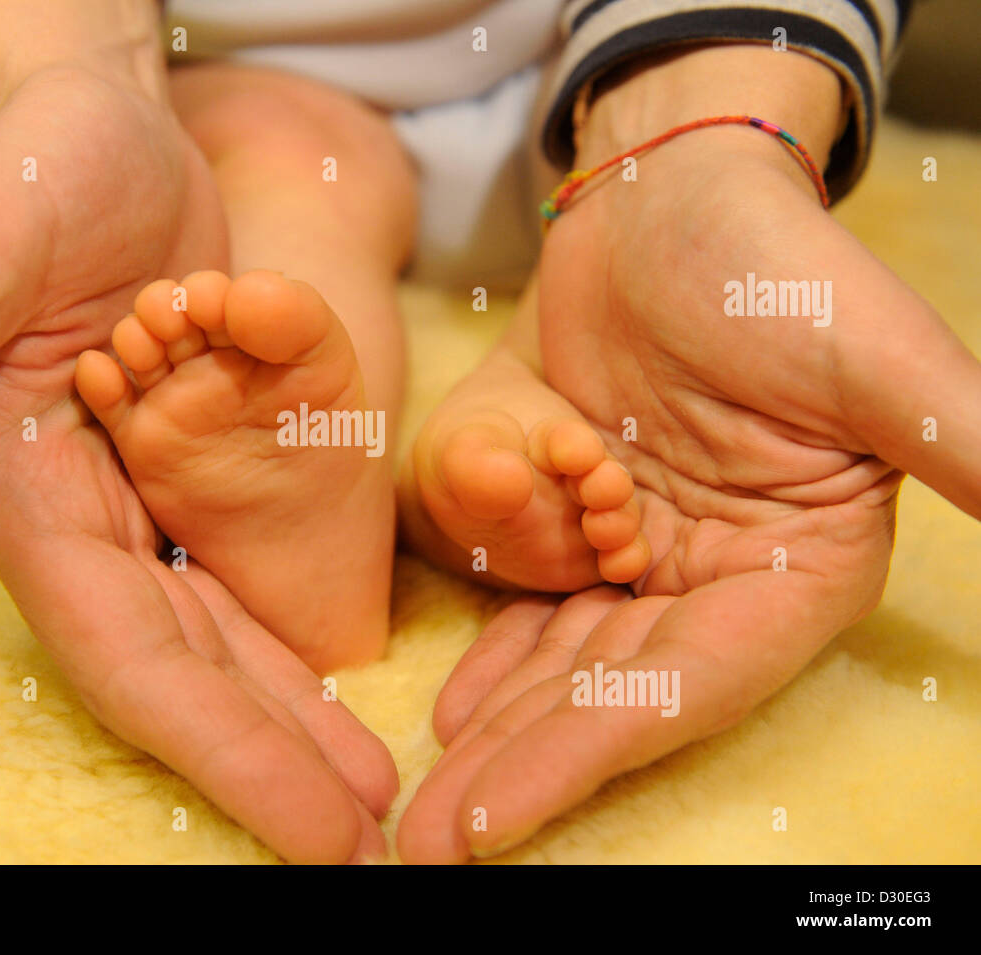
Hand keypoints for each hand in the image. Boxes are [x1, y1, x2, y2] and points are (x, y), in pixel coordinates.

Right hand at [0, 2, 397, 861]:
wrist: (104, 128)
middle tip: (364, 838)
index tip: (307, 824)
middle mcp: (82, 518)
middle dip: (268, 757)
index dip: (218, 747)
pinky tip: (340, 687)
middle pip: (183, 668)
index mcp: (27, 497)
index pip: (128, 654)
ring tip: (365, 791)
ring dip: (287, 717)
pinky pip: (240, 573)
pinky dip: (288, 638)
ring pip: (219, 635)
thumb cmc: (33, 171)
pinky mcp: (188, 467)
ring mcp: (139, 498)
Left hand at [398, 46, 980, 861]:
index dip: (587, 755)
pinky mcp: (580, 511)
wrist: (670, 197)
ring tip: (418, 793)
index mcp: (794, 571)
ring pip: (562, 658)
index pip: (682, 687)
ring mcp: (640, 549)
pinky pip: (530, 598)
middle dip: (518, 768)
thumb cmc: (774, 264)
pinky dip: (493, 651)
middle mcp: (715, 577)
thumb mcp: (875, 357)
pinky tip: (455, 701)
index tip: (492, 818)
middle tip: (423, 841)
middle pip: (607, 694)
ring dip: (496, 727)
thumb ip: (957, 446)